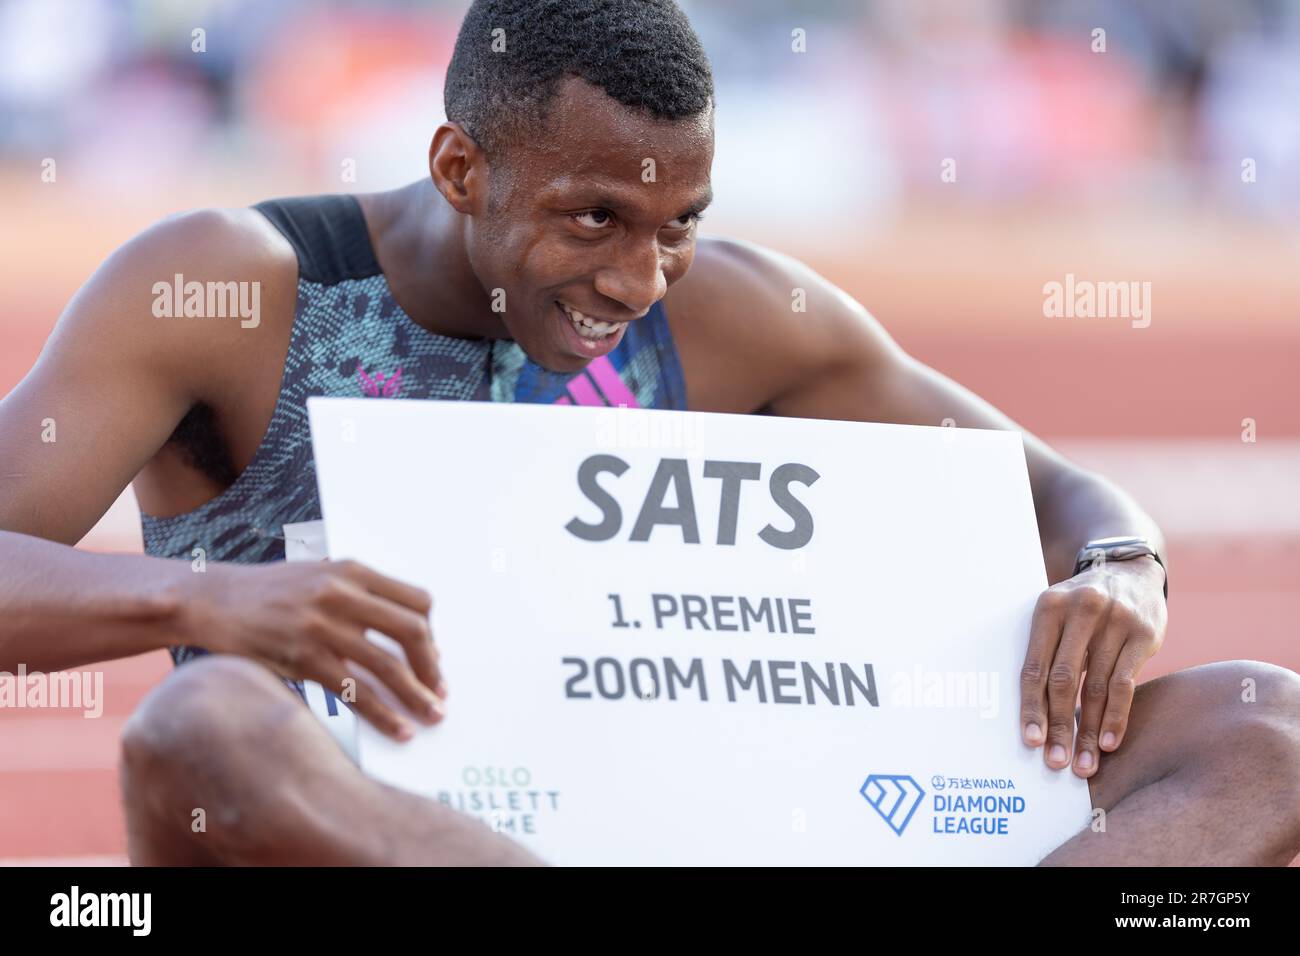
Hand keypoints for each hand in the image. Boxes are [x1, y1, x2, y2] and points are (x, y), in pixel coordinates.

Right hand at [183, 559, 444, 739]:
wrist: (212, 599)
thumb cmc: (269, 592)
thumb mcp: (320, 575)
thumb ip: (360, 594)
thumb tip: (405, 630)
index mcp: (352, 571)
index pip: (416, 601)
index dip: (432, 633)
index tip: (434, 657)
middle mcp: (342, 594)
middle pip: (411, 631)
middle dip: (432, 667)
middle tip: (439, 691)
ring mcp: (323, 626)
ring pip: (388, 666)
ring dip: (416, 695)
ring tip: (431, 715)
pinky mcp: (303, 657)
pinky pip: (355, 691)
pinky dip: (383, 714)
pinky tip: (398, 728)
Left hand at [1020, 556, 1166, 777]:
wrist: (1128, 570)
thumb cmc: (1081, 606)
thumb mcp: (1056, 614)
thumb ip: (1044, 651)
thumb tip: (1030, 713)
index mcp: (1048, 608)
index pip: (1035, 666)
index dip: (1031, 707)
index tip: (1030, 741)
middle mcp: (1081, 611)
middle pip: (1063, 680)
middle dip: (1058, 726)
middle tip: (1056, 762)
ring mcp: (1115, 621)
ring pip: (1096, 687)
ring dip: (1089, 731)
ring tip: (1084, 763)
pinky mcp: (1143, 634)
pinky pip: (1126, 684)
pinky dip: (1116, 717)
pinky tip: (1109, 742)